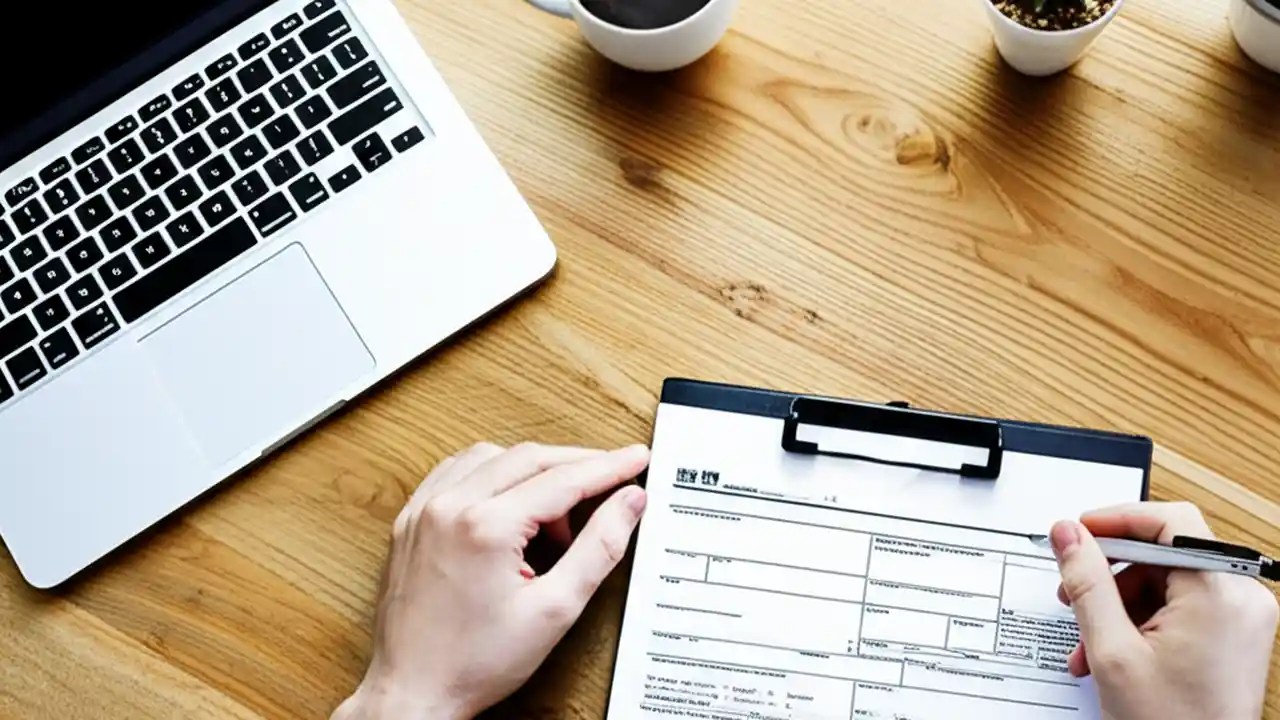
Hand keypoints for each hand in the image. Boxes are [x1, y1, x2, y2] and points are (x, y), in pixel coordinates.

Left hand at [332, 443, 650, 719]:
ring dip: (531, 470)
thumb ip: (600, 547)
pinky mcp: (410, 520)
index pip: (563, 478)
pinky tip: (509, 503)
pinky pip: (455, 471)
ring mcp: (423, 510)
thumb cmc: (475, 663)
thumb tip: (629, 502)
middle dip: (576, 464)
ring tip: (555, 517)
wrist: (414, 692)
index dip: (608, 467)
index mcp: (485, 527)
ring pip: (491, 457)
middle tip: (610, 481)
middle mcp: (448, 507)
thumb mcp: (555, 609)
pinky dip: (491, 474)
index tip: (636, 460)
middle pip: (528, 458)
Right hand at [1050, 502, 1277, 719]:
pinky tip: (1113, 651)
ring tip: (1090, 642)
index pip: (1169, 521)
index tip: (1080, 532)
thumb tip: (1068, 534)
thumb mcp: (1112, 650)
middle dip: (1111, 574)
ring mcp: (1241, 618)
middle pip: (1164, 553)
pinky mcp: (1233, 635)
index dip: (1117, 519)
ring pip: (1166, 581)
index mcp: (1219, 595)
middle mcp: (1242, 599)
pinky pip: (1181, 606)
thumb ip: (1086, 582)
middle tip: (1073, 591)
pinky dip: (1142, 620)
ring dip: (1119, 605)